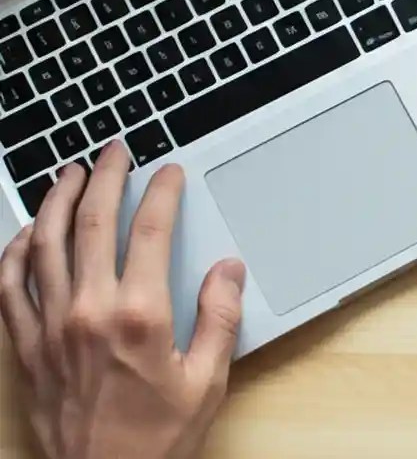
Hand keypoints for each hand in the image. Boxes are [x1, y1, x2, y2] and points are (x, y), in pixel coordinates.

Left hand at [0, 141, 245, 458]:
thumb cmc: (156, 441)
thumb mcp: (207, 382)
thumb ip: (220, 319)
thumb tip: (229, 270)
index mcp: (140, 316)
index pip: (149, 231)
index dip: (160, 192)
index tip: (168, 173)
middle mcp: (88, 312)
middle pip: (92, 223)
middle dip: (105, 178)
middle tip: (114, 152)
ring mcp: (50, 327)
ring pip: (45, 243)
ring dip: (56, 201)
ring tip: (69, 174)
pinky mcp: (26, 346)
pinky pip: (10, 284)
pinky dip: (16, 251)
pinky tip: (27, 233)